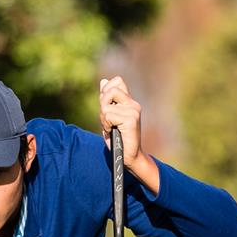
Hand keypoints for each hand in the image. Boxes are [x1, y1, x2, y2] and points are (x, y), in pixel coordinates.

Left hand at [98, 75, 158, 190]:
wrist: (129, 156)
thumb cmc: (118, 138)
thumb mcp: (109, 116)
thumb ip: (107, 100)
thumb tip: (103, 81)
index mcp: (129, 101)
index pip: (117, 81)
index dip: (106, 90)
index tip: (106, 105)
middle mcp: (133, 104)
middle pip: (110, 90)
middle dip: (102, 104)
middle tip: (107, 119)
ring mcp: (133, 111)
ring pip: (106, 107)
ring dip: (103, 119)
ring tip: (111, 128)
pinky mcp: (131, 120)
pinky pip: (108, 116)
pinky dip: (106, 125)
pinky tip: (113, 132)